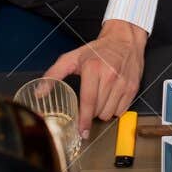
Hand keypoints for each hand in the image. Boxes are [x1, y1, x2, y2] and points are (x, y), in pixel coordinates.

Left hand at [41, 19, 147, 136]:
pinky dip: (115, 108)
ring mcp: (123, 83)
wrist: (124, 39)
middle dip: (91, 112)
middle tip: (90, 100)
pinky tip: (111, 96)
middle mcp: (110, 76)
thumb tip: (39, 93)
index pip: (88, 101)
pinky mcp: (133, 88)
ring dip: (103, 111)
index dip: (84, 119)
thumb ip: (53, 75)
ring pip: (110, 113)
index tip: (82, 131)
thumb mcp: (72, 58)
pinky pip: (122, 111)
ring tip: (101, 97)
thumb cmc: (97, 50)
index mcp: (93, 68)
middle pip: (98, 110)